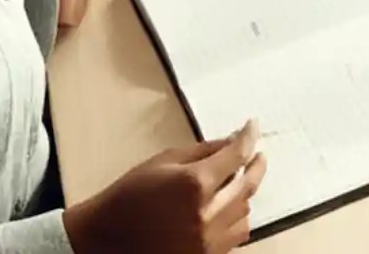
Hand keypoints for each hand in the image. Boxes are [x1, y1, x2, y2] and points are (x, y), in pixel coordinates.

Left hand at [20, 0, 98, 26]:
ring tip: (38, 10)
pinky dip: (67, 2)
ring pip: (78, 9)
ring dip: (61, 13)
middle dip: (54, 25)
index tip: (26, 33)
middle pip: (74, 19)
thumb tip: (16, 15)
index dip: (47, 31)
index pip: (65, 21)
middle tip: (29, 26)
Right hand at [64, 120, 267, 253]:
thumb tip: (232, 141)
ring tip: (237, 182)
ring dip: (244, 193)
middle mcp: (207, 213)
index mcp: (194, 183)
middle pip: (247, 184)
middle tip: (258, 155)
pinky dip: (236, 217)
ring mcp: (210, 239)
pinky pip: (237, 234)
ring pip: (245, 211)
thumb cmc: (131, 195)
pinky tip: (228, 208)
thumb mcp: (163, 162)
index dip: (248, 138)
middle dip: (256, 165)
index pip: (235, 155)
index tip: (253, 127)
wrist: (110, 238)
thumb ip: (202, 151)